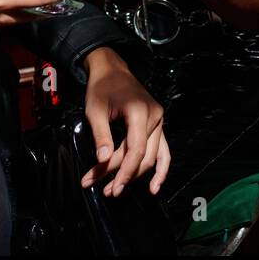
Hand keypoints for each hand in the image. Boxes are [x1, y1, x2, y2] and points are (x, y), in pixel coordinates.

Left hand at [81, 47, 169, 196]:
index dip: (123, 171)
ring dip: (136, 175)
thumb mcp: (95, 110)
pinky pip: (163, 151)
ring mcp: (159, 121)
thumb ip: (101, 135)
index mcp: (140, 111)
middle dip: (123, 175)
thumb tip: (102, 161)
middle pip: (142, 156)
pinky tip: (154, 187)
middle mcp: (155, 117)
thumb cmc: (102, 88)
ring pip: (152, 157)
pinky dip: (160, 169)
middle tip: (104, 189)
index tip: (110, 186)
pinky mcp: (157, 125)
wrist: (111, 70)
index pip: (135, 150)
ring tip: (117, 189)